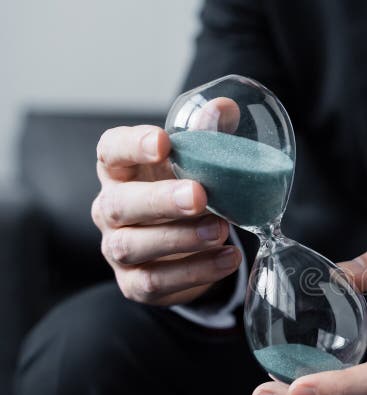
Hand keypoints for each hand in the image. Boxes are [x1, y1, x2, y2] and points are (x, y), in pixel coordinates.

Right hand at [92, 99, 242, 305]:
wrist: (186, 249)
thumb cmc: (183, 193)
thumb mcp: (196, 164)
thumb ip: (208, 136)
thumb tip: (224, 109)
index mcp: (120, 170)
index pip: (111, 150)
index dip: (132, 145)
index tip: (164, 142)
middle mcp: (110, 209)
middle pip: (119, 204)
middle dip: (159, 200)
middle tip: (198, 196)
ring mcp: (117, 249)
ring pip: (134, 246)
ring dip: (180, 239)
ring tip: (221, 231)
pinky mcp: (134, 284)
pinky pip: (156, 281)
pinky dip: (195, 272)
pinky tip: (227, 259)